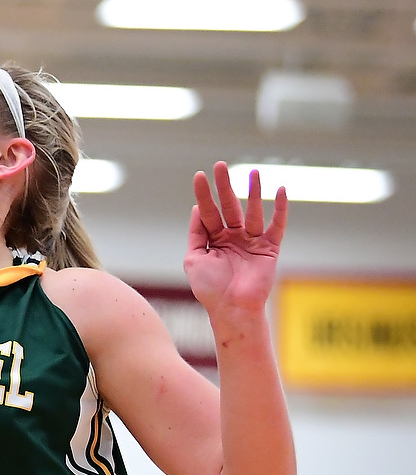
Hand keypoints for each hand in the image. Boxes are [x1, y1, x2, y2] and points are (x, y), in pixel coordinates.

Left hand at [185, 161, 287, 317]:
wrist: (231, 308)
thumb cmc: (209, 288)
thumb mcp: (193, 259)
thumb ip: (196, 234)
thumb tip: (197, 209)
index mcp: (214, 240)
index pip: (208, 212)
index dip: (204, 195)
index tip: (200, 176)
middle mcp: (233, 237)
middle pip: (229, 206)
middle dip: (225, 186)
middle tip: (221, 165)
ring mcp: (252, 242)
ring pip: (253, 212)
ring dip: (253, 192)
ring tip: (253, 172)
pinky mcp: (270, 248)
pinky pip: (277, 225)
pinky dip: (280, 209)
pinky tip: (281, 190)